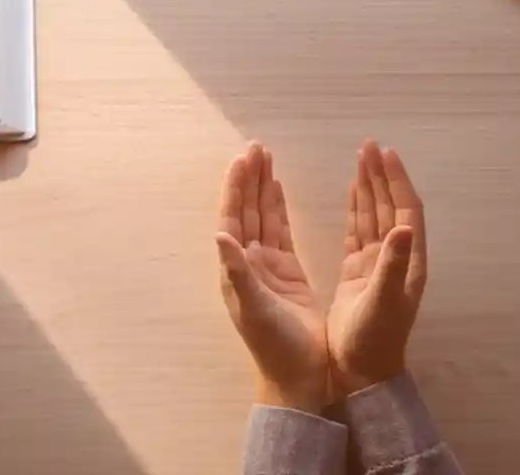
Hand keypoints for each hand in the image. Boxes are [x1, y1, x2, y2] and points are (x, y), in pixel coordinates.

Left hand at [214, 143, 331, 413]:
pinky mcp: (288, 272)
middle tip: (256, 146)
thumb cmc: (275, 346)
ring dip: (262, 188)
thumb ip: (237, 271)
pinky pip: (279, 231)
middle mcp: (247, 263)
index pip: (232, 218)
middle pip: (245, 210)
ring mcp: (267, 266)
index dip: (236, 188)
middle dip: (249, 179)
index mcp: (236, 268)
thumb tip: (219, 234)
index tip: (243, 158)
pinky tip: (278, 189)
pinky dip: (277, 208)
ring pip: (262, 217)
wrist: (300, 375)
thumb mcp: (254, 308)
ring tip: (266, 157)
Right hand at [327, 140, 427, 394]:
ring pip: (375, 215)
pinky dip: (356, 208)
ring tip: (361, 156)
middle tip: (369, 145)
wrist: (361, 370)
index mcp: (407, 261)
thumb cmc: (374, 338)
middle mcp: (396, 257)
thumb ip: (393, 263)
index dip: (397, 182)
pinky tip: (352, 190)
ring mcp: (378, 263)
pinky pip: (359, 230)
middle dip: (382, 175)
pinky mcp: (359, 271)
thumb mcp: (384, 301)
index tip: (386, 153)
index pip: (406, 211)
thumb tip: (404, 226)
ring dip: (370, 186)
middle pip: (391, 206)